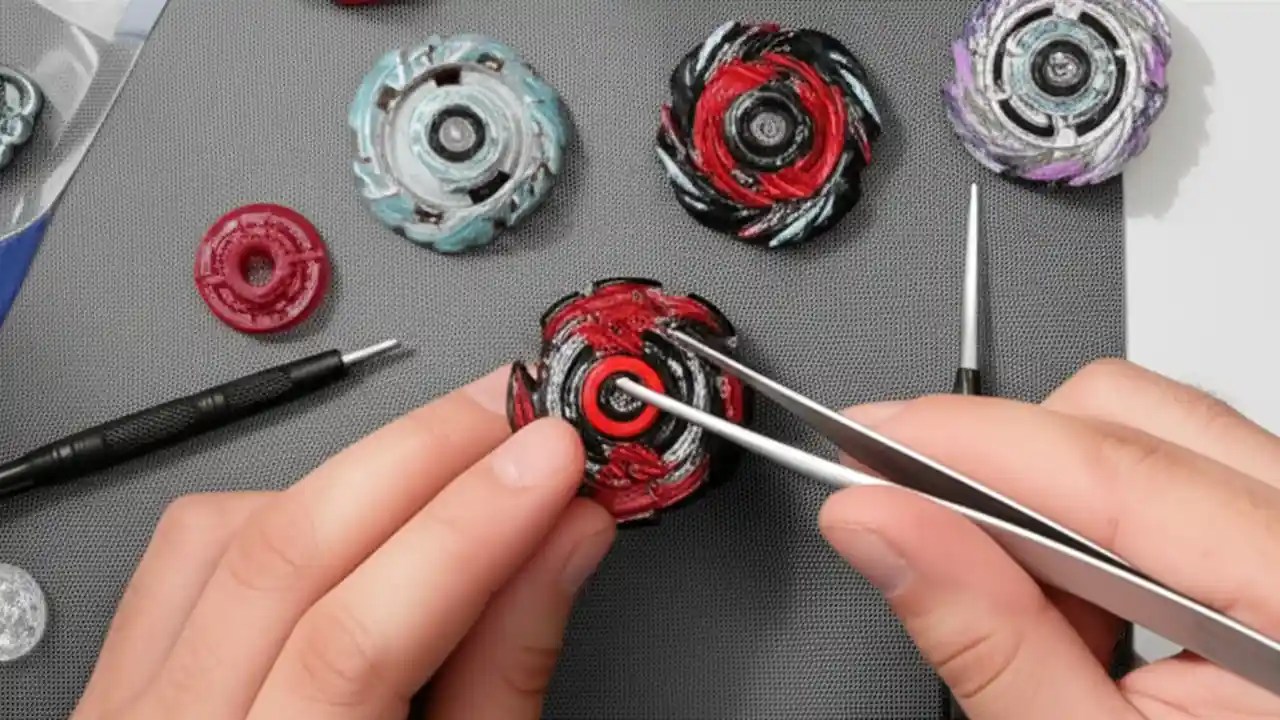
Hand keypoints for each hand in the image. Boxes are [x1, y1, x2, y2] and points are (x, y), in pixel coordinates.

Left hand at [72, 367, 615, 719]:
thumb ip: (506, 673)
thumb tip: (561, 539)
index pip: (354, 642)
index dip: (468, 530)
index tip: (550, 458)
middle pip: (284, 558)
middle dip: (425, 458)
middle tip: (521, 412)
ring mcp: (122, 714)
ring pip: (225, 534)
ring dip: (362, 467)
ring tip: (463, 448)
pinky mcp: (122, 676)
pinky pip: (188, 552)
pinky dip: (291, 499)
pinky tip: (363, 503)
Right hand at [820, 359, 1279, 717]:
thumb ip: (983, 639)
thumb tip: (881, 527)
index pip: (1115, 469)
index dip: (969, 442)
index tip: (869, 442)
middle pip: (1133, 414)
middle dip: (1004, 462)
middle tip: (929, 529)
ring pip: (1152, 422)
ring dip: (1049, 492)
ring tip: (1040, 608)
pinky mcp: (1275, 526)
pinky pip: (1179, 459)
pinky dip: (1097, 511)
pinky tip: (1090, 604)